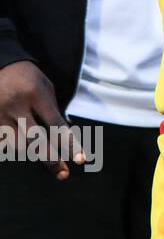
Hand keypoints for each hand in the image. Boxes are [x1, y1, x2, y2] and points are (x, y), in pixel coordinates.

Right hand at [0, 61, 83, 179]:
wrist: (1, 65)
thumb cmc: (29, 78)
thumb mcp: (47, 87)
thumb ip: (54, 110)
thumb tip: (65, 137)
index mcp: (36, 95)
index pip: (56, 125)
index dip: (69, 144)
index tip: (80, 159)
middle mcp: (16, 106)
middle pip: (35, 140)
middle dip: (51, 159)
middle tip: (64, 174)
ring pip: (17, 145)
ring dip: (32, 155)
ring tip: (47, 162)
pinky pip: (2, 142)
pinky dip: (13, 148)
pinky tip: (22, 150)